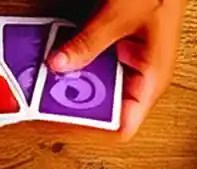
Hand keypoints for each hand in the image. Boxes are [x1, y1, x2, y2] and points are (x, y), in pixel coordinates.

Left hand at [48, 0, 185, 139]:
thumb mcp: (120, 15)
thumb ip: (89, 42)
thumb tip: (59, 65)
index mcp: (151, 80)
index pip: (122, 125)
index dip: (92, 126)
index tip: (63, 118)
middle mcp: (140, 77)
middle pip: (102, 107)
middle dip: (73, 101)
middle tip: (45, 96)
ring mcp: (127, 63)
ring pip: (93, 85)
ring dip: (70, 79)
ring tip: (45, 76)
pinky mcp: (116, 48)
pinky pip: (92, 63)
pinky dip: (74, 59)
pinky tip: (57, 53)